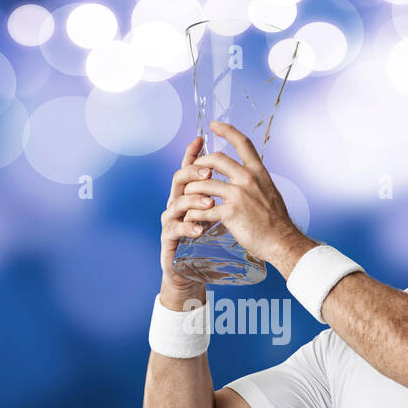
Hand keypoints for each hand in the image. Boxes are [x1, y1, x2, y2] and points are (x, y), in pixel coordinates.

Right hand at [158, 135, 212, 306]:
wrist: (189, 269)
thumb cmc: (204, 239)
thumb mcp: (216, 211)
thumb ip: (221, 192)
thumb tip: (239, 171)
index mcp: (189, 194)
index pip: (189, 168)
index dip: (192, 153)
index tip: (200, 138)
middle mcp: (177, 203)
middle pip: (179, 179)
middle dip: (193, 173)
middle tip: (208, 172)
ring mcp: (171, 220)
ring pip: (176, 203)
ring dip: (194, 200)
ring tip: (210, 203)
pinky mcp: (169, 238)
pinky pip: (174, 229)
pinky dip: (188, 228)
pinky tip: (200, 228)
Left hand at [180, 121, 302, 266]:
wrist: (282, 241)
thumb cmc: (276, 222)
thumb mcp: (270, 192)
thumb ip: (256, 182)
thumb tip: (248, 177)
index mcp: (258, 172)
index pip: (243, 143)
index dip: (227, 131)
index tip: (214, 125)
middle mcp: (248, 178)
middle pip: (216, 159)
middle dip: (198, 163)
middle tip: (190, 170)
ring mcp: (239, 194)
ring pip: (203, 184)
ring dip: (191, 191)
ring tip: (186, 198)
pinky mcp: (230, 212)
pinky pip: (203, 208)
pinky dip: (194, 213)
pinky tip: (191, 217)